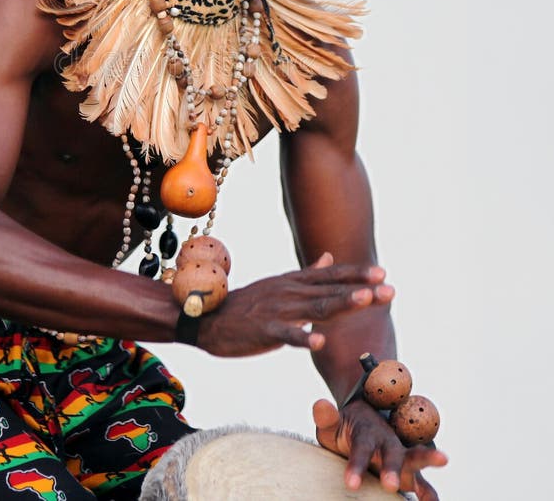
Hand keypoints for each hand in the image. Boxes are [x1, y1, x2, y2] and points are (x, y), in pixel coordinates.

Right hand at [198, 253, 394, 356]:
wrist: (209, 318)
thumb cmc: (248, 305)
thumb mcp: (279, 284)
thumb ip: (307, 274)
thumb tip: (329, 257)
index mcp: (294, 283)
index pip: (331, 277)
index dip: (356, 275)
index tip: (383, 274)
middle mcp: (289, 292)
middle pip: (331, 291)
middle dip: (361, 289)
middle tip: (390, 289)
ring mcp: (277, 310)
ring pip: (315, 308)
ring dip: (342, 303)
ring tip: (366, 300)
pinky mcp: (264, 330)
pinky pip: (286, 335)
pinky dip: (303, 337)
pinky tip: (320, 342)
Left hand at [313, 398, 447, 499]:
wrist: (364, 425)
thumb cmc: (345, 431)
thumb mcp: (333, 424)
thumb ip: (327, 417)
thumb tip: (320, 405)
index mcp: (367, 434)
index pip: (362, 449)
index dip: (356, 466)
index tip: (350, 484)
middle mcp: (388, 444)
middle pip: (393, 454)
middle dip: (392, 469)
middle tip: (390, 485)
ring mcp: (402, 458)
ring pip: (416, 461)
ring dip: (427, 466)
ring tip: (436, 482)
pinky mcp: (410, 475)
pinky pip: (423, 485)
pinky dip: (428, 496)